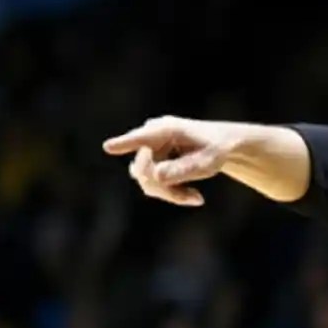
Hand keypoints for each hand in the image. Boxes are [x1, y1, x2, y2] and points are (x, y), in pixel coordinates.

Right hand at [102, 116, 239, 205]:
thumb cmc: (216, 149)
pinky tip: (194, 196)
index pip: (143, 138)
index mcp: (167, 129)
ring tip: (196, 198)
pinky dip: (170, 193)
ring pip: (146, 180)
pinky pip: (150, 184)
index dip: (125, 143)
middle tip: (196, 199)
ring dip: (170, 193)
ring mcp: (147, 149)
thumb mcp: (207, 161)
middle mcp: (151, 135)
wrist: (218, 146)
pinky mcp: (148, 162)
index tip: (108, 147)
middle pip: (144, 170)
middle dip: (166, 188)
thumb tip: (156, 176)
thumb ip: (184, 168)